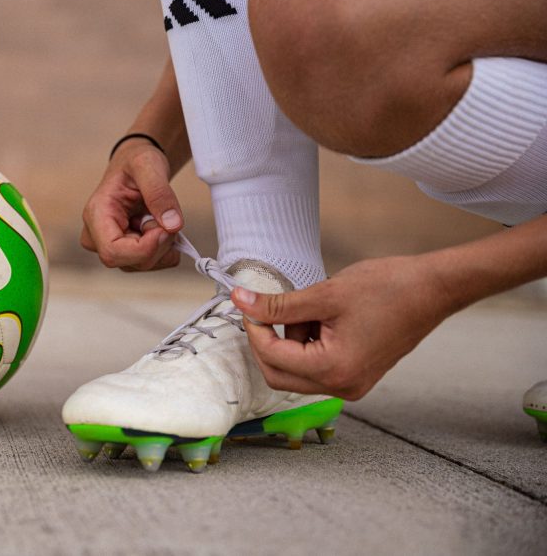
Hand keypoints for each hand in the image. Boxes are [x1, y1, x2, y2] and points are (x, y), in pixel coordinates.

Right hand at [79, 139, 184, 271]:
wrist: (134, 167)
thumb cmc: (134, 163)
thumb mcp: (147, 165)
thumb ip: (159, 193)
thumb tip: (172, 225)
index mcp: (96, 215)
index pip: (112, 252)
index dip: (144, 248)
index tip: (165, 229)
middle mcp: (98, 236)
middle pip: (131, 261)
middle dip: (159, 243)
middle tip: (165, 215)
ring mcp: (112, 246)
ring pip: (144, 264)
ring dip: (164, 244)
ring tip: (160, 216)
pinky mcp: (127, 253)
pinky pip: (154, 263)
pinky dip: (167, 248)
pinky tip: (161, 226)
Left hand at [230, 254, 453, 399]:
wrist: (432, 290)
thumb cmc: (387, 288)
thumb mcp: (324, 294)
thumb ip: (278, 304)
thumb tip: (241, 301)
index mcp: (334, 370)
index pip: (273, 358)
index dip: (255, 330)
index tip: (249, 304)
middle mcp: (342, 387)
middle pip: (279, 374)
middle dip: (268, 341)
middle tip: (269, 308)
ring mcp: (351, 385)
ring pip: (296, 370)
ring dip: (291, 340)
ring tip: (315, 308)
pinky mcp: (356, 376)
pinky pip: (316, 367)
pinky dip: (308, 343)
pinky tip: (323, 318)